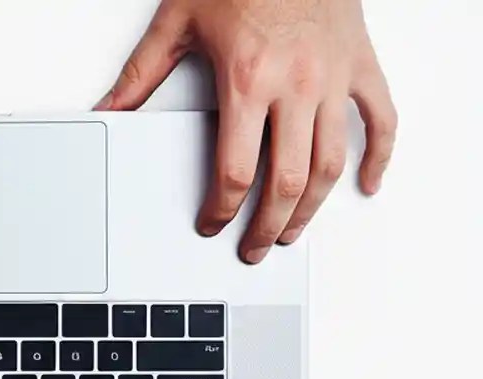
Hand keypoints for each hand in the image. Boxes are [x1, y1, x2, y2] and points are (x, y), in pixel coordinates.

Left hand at [96, 0, 397, 263]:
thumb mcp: (178, 21)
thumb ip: (141, 75)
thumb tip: (108, 110)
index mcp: (248, 80)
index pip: (235, 170)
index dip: (222, 209)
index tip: (212, 224)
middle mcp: (296, 86)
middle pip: (286, 180)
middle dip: (267, 224)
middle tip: (253, 246)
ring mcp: (333, 78)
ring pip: (330, 164)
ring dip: (312, 207)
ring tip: (291, 230)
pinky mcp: (360, 66)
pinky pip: (380, 121)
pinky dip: (377, 158)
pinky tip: (364, 184)